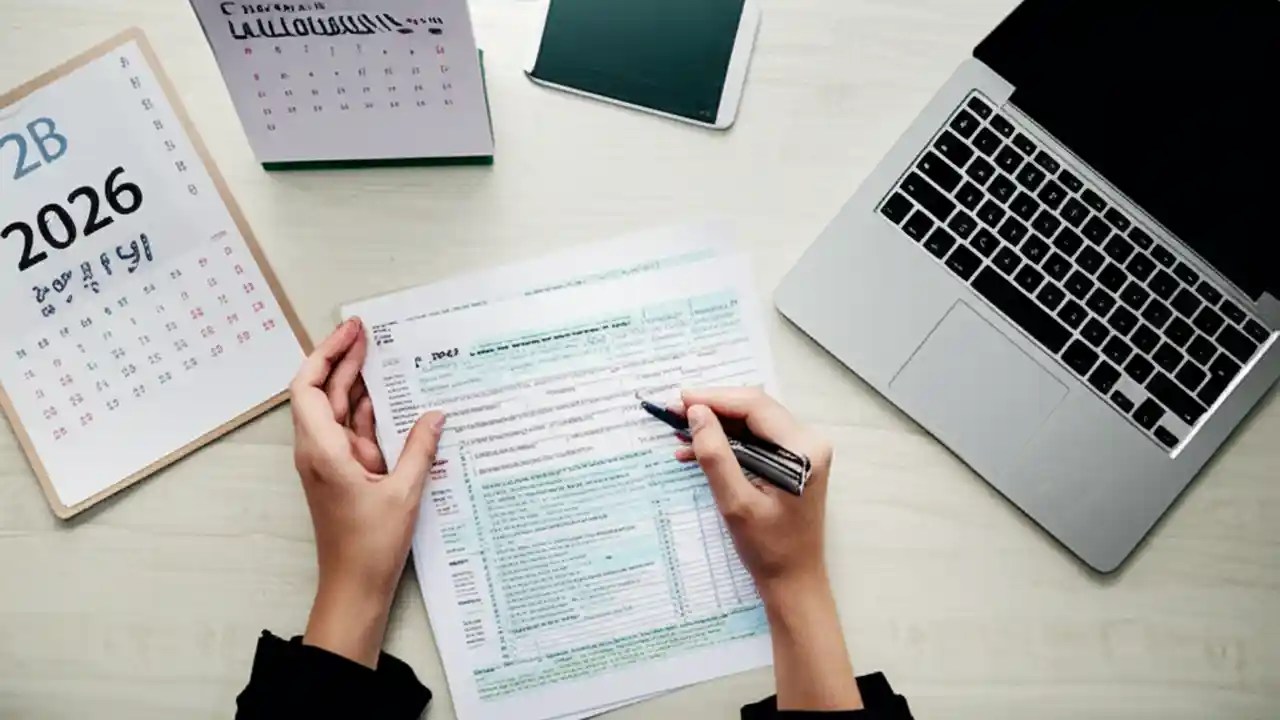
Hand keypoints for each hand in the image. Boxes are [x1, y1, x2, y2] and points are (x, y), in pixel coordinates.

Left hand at [291, 317, 444, 666]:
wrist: (354, 586)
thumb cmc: (369, 546)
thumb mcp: (403, 493)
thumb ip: (419, 448)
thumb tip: (435, 415)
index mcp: (322, 451)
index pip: (308, 387)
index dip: (326, 354)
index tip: (352, 332)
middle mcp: (318, 450)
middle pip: (322, 392)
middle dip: (343, 359)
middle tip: (369, 332)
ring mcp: (330, 461)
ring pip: (338, 410)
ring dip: (357, 383)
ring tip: (384, 354)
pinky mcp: (343, 472)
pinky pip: (354, 432)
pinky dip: (369, 411)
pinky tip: (393, 397)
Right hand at [676, 387, 860, 710]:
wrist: (794, 581)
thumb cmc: (769, 549)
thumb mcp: (735, 502)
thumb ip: (715, 455)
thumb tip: (696, 414)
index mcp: (802, 449)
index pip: (754, 406)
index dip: (714, 398)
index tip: (680, 400)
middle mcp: (807, 443)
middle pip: (753, 409)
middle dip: (712, 409)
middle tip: (673, 412)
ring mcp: (801, 452)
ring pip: (750, 423)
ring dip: (716, 426)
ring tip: (678, 430)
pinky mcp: (791, 463)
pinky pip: (754, 441)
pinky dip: (726, 443)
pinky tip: (695, 450)